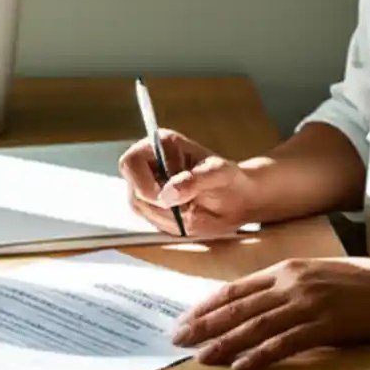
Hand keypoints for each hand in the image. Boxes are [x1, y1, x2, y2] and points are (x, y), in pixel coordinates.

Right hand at [117, 129, 257, 235]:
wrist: (238, 200)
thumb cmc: (230, 180)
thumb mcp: (219, 175)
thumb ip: (194, 180)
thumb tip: (167, 193)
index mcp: (161, 145)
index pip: (131, 162)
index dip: (141, 183)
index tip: (163, 198)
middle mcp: (149, 165)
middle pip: (133, 190)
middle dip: (157, 205)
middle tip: (184, 208)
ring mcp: (148, 187)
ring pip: (140, 209)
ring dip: (166, 216)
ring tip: (191, 208)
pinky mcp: (152, 207)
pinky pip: (151, 221)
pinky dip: (169, 224)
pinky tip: (188, 215)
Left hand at [171, 257, 369, 369]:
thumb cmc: (359, 282)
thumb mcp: (316, 273)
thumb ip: (286, 284)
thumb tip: (256, 301)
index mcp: (287, 268)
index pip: (236, 287)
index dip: (208, 304)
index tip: (187, 317)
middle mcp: (292, 283)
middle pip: (238, 307)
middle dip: (205, 324)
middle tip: (179, 338)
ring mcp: (307, 304)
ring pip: (255, 326)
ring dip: (225, 343)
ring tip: (202, 357)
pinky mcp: (324, 326)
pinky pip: (285, 343)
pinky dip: (261, 355)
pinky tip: (242, 365)